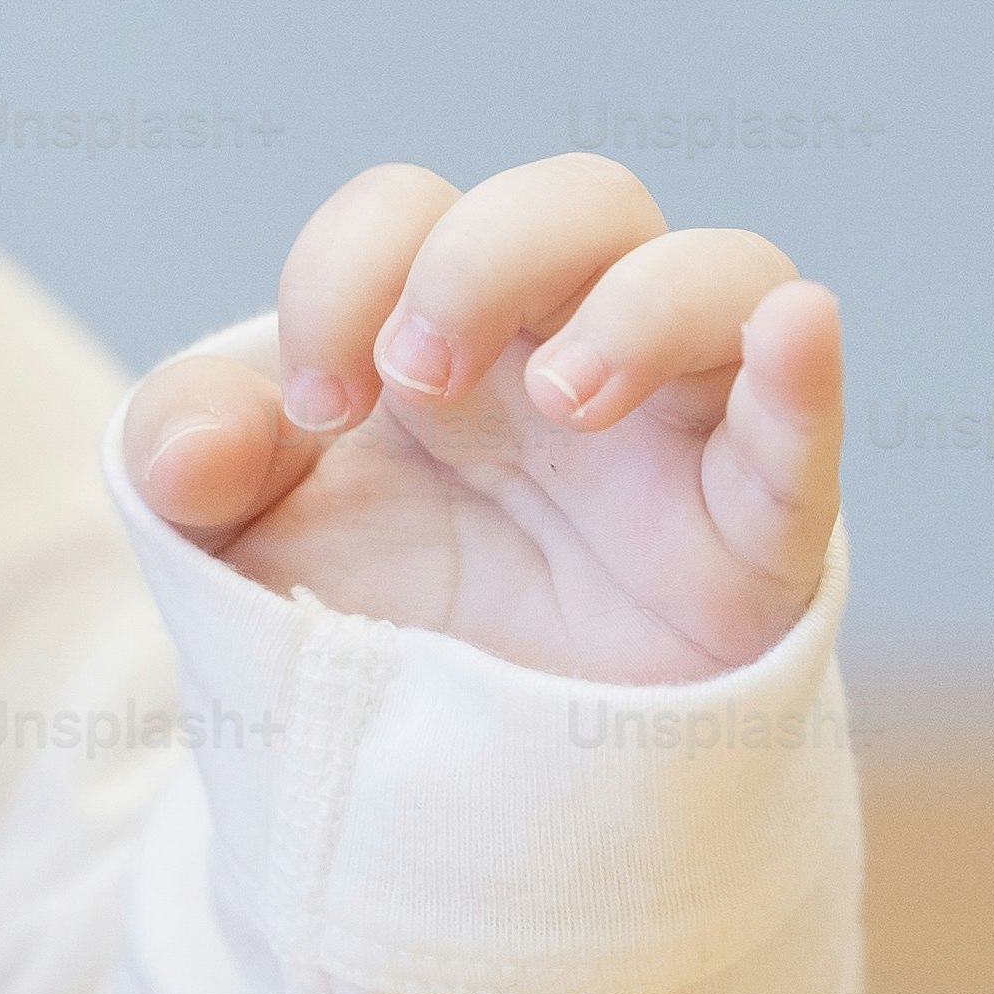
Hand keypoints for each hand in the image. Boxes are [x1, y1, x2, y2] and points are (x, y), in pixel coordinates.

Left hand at [120, 154, 841, 688]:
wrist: (448, 793)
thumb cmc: (362, 628)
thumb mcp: (235, 547)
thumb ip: (187, 468)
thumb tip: (197, 445)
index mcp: (445, 329)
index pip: (409, 211)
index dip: (346, 271)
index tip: (314, 404)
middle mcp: (571, 350)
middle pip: (579, 199)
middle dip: (485, 260)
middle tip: (417, 378)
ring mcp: (675, 438)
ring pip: (720, 274)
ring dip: (641, 306)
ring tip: (565, 402)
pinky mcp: (751, 544)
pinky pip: (804, 437)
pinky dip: (805, 375)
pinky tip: (795, 330)